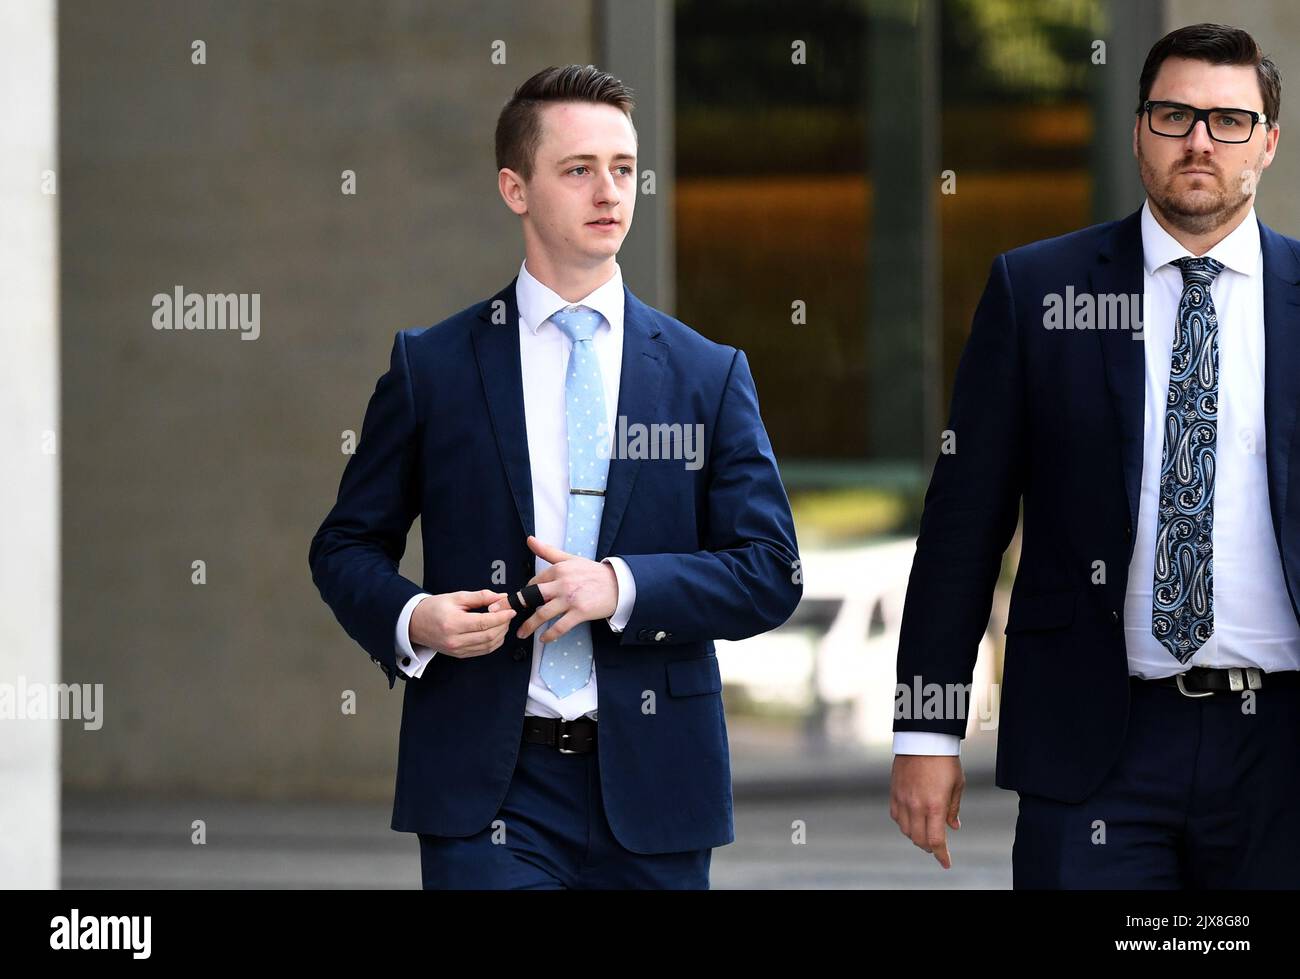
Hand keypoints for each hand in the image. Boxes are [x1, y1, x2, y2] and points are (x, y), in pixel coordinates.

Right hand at [409, 589, 516, 657]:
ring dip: (500, 634)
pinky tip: (495, 632)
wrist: (415, 623)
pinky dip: (494, 642)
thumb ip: (480, 597)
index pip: (484, 623)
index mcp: (453, 623)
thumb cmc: (433, 608)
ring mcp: (457, 650)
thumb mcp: (456, 597)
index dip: (501, 617)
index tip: (510, 610)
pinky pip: (483, 651)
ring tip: (502, 621)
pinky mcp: (460, 655)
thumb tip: (500, 597)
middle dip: (503, 625)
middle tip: (507, 614)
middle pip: (489, 636)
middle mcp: (455, 640)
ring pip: (488, 646)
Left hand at [494, 535, 616, 643]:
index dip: (524, 594)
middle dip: (513, 605)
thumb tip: (529, 539)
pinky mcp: (580, 612)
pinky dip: (550, 634)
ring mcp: (570, 598)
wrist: (619, 584)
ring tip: (520, 634)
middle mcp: (562, 583)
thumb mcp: (570, 559)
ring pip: (543, 613)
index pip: (533, 582)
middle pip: (532, 596)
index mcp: (558, 569)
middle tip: (499, 614)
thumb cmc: (593, 572)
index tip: (516, 603)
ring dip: (529, 625)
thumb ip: (548, 551)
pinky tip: (543, 639)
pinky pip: (560, 626)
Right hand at [890, 754, 964, 868]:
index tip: (946, 863)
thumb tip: (953, 827)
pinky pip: (896, 816)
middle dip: (929, 847)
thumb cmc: (945, 760)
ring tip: (925, 833)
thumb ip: (953, 809)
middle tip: (937, 847)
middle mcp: (916, 805)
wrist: (923, 739)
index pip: (936, 840)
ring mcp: (903, 799)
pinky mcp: (894, 792)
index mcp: (935, 805)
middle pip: (919, 839)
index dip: (941, 855)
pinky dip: (904, 824)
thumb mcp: (957, 785)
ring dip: (916, 836)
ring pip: (906, 830)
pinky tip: (912, 820)